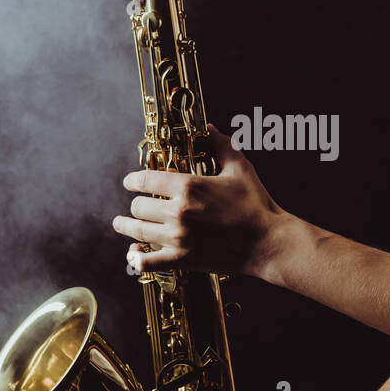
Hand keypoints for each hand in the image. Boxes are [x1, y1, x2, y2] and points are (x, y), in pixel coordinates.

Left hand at [113, 124, 285, 277]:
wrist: (267, 242)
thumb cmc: (256, 205)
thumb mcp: (240, 168)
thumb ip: (221, 146)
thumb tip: (211, 128)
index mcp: (188, 186)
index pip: (145, 179)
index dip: (133, 180)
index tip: (130, 181)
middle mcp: (178, 212)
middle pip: (138, 206)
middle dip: (136, 203)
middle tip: (136, 205)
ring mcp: (178, 238)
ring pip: (136, 231)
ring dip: (126, 226)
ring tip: (122, 223)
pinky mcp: (182, 260)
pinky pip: (147, 261)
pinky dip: (136, 257)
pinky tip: (133, 253)